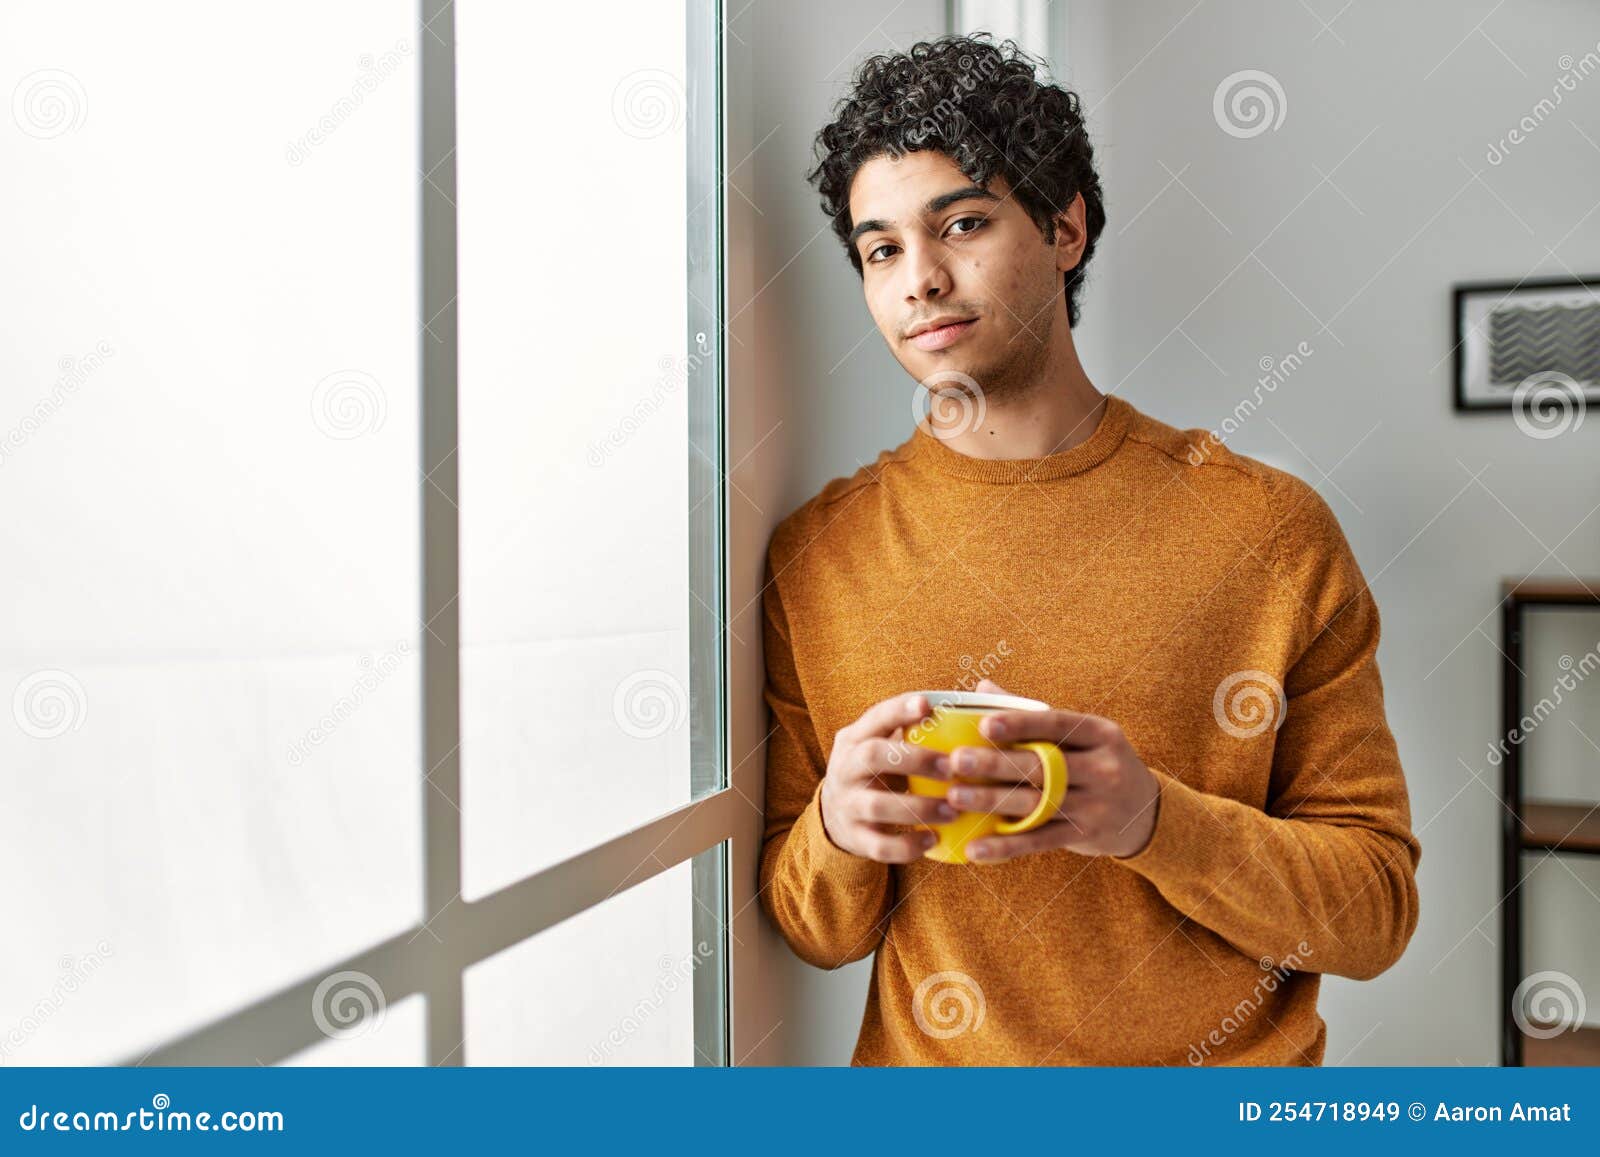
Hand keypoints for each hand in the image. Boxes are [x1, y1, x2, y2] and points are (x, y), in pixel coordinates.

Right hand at [819, 692, 958, 862]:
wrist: (834, 815)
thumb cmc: (875, 772)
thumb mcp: (880, 745)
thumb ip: (909, 729)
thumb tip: (968, 703)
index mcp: (855, 739)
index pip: (875, 717)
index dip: (900, 710)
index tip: (927, 704)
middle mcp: (845, 768)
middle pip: (872, 756)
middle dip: (915, 760)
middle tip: (951, 767)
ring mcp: (846, 804)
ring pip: (876, 804)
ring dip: (918, 807)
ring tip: (952, 811)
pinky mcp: (853, 837)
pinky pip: (879, 846)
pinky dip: (907, 846)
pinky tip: (932, 839)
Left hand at [948, 679, 1160, 862]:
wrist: (1144, 811)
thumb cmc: (1096, 760)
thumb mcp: (1081, 734)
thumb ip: (1032, 714)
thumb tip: (982, 687)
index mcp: (1099, 732)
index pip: (1056, 723)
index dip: (1020, 724)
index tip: (984, 724)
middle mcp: (1102, 767)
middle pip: (1042, 765)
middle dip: (995, 763)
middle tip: (955, 761)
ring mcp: (1096, 804)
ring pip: (1037, 803)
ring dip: (992, 800)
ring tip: (955, 797)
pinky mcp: (1085, 834)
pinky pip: (1040, 841)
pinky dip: (1006, 845)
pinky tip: (975, 848)